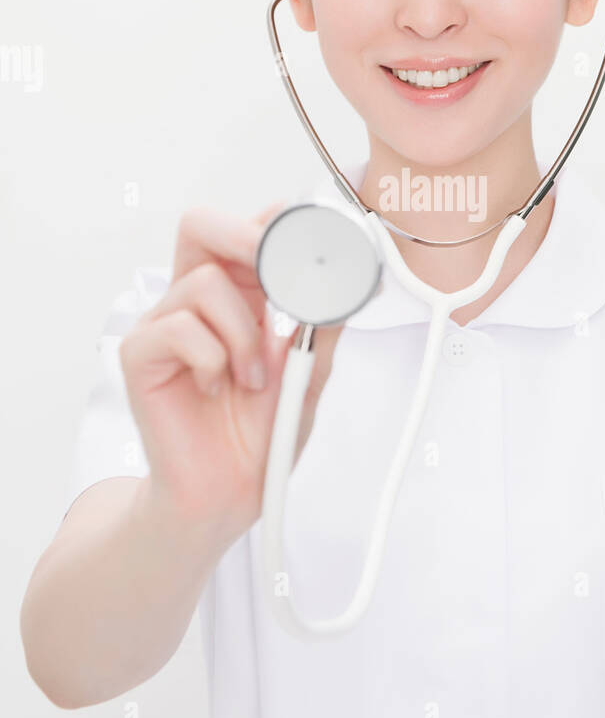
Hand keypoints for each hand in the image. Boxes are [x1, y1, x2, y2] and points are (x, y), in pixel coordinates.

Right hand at [118, 200, 304, 540]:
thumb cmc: (261, 435)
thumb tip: (350, 280)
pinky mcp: (140, 354)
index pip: (250, 229)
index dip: (280, 222)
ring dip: (243, 333)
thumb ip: (324, 326)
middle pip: (201, 224)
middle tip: (281, 271)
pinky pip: (178, 328)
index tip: (319, 239)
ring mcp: (164, 323)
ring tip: (253, 378)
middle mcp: (197, 299)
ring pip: (203, 283)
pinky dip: (213, 359)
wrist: (227, 496)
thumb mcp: (309, 374)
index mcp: (241, 294)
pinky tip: (218, 389)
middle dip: (246, 237)